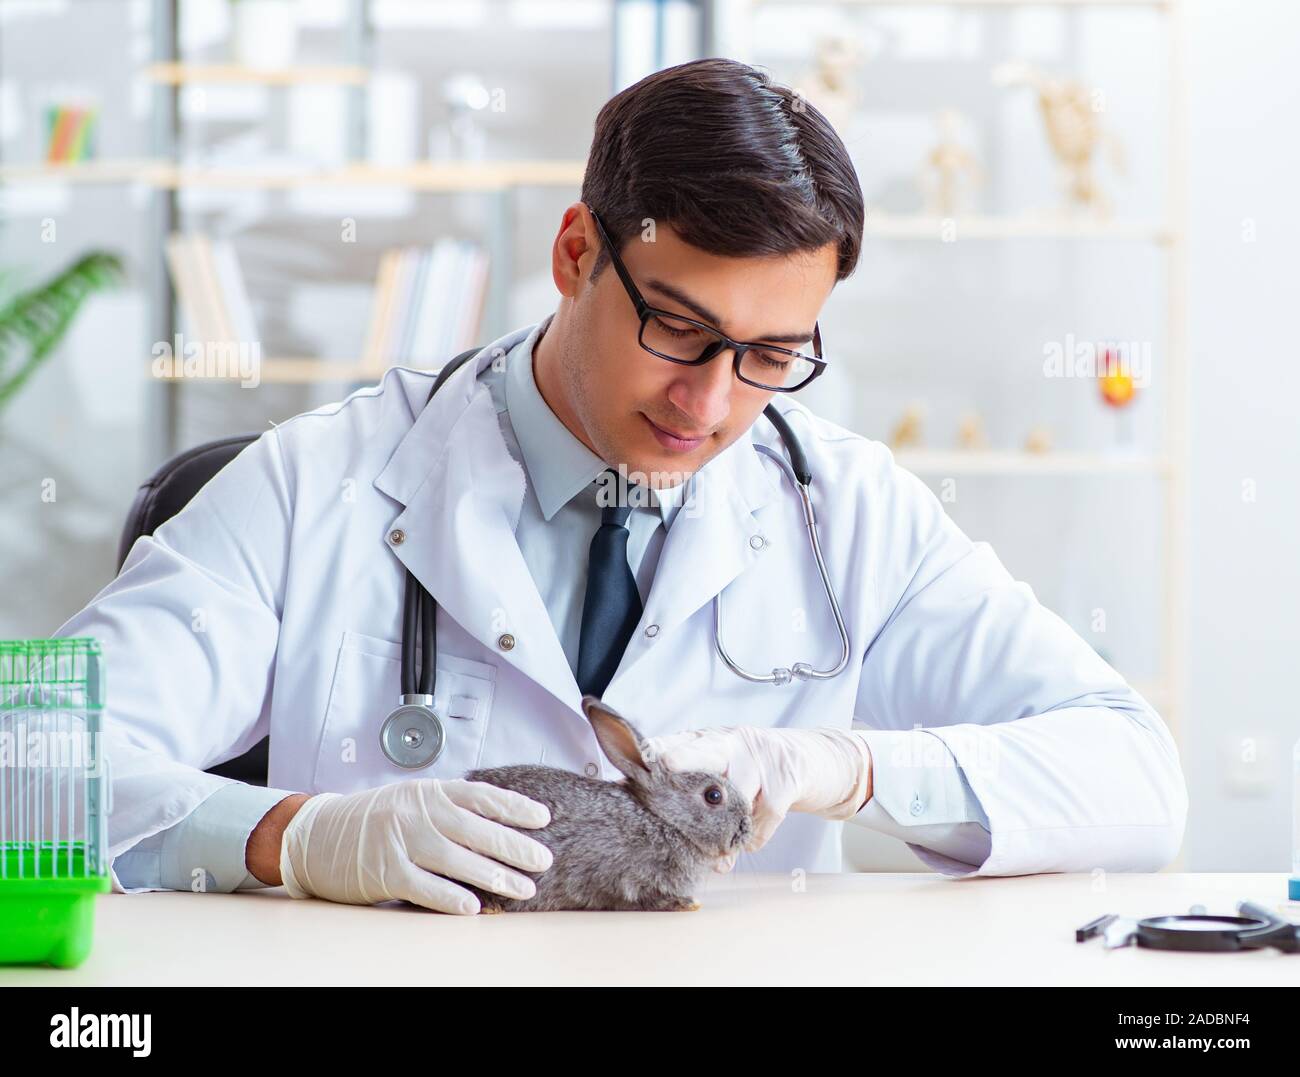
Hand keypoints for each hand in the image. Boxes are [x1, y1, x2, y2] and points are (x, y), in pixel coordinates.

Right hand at [279, 779, 553, 914]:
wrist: (315, 834)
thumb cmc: (372, 818)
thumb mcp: (412, 799)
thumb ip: (449, 807)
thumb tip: (498, 822)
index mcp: (429, 791)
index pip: (480, 795)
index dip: (514, 806)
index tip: (543, 818)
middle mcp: (417, 813)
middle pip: (476, 829)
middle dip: (515, 846)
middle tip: (544, 860)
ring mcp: (400, 842)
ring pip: (457, 859)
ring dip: (494, 876)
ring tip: (523, 889)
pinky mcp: (384, 872)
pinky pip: (425, 887)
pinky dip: (451, 897)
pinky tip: (474, 907)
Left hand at [643, 726, 872, 870]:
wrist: (809, 759)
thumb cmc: (754, 769)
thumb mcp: (725, 770)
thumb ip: (695, 797)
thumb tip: (668, 832)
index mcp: (711, 740)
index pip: (681, 741)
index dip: (662, 746)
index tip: (645, 753)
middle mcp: (734, 742)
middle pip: (708, 750)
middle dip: (685, 757)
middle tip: (667, 764)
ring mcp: (762, 758)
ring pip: (738, 796)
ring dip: (725, 829)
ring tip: (717, 850)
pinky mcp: (786, 780)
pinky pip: (763, 817)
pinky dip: (752, 837)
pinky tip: (745, 842)